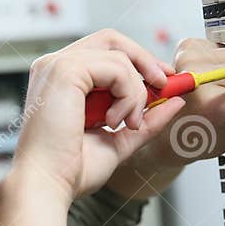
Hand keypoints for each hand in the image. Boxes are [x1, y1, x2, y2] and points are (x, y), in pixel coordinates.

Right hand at [9, 29, 185, 205]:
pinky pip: (117, 68)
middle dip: (145, 61)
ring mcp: (57, 65)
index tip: (163, 80)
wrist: (47, 185)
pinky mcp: (65, 71)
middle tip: (163, 86)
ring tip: (127, 124)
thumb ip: (146, 119)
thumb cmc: (71, 170)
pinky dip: (128, 95)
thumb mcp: (119, 140)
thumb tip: (176, 100)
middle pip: (112, 39)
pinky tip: (114, 122)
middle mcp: (55, 65)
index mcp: (61, 78)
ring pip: (119, 57)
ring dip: (136, 92)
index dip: (138, 60)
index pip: (105, 50)